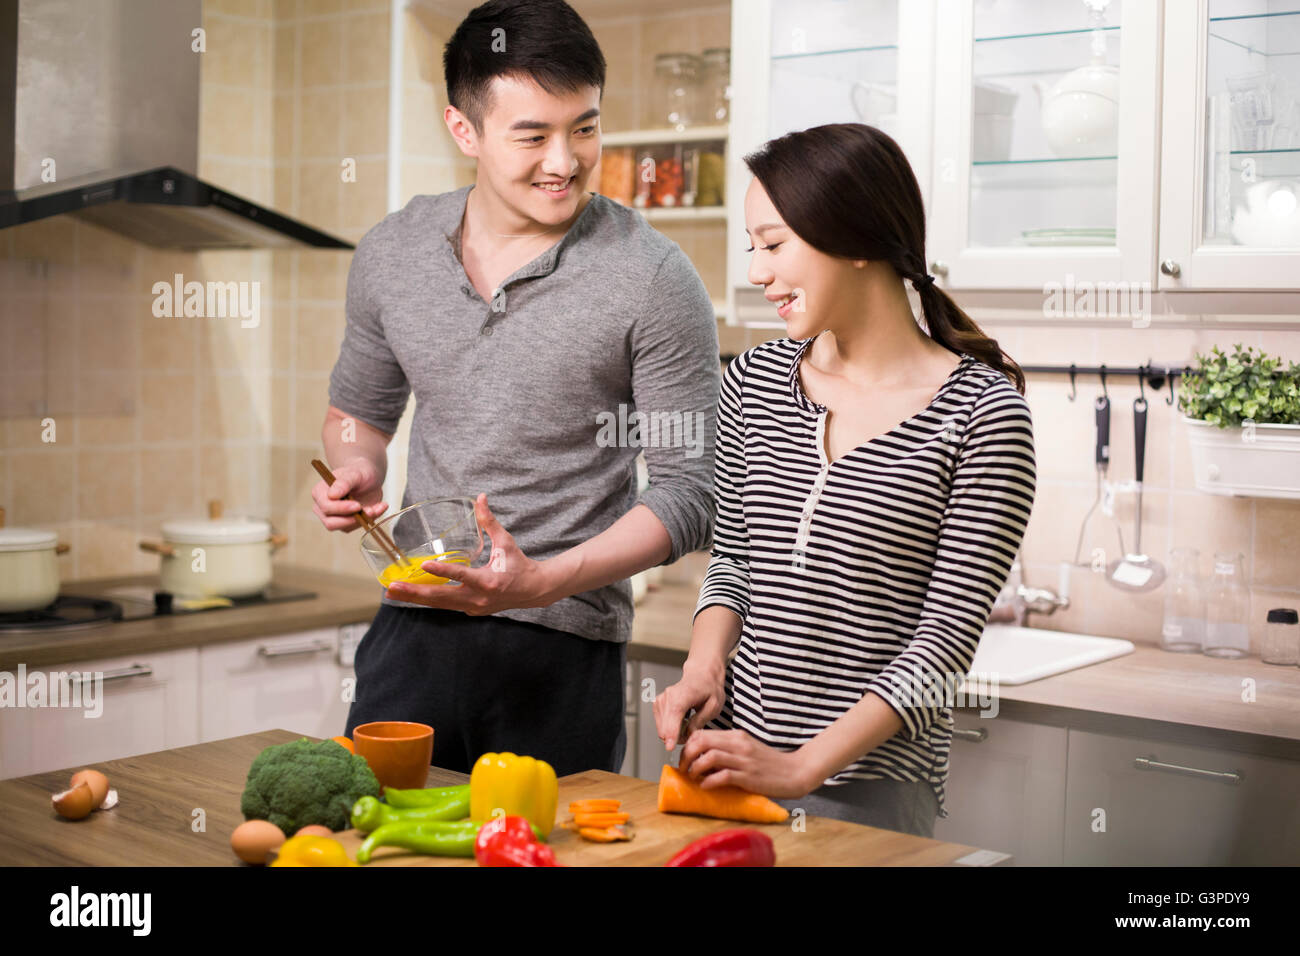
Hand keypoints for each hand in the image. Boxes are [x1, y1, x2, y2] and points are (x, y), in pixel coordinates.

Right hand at [311, 457, 387, 531]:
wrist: (369, 478)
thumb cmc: (359, 472)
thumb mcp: (354, 473)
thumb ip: (344, 482)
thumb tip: (332, 495)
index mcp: (320, 492)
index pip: (326, 507)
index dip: (341, 508)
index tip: (357, 505)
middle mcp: (322, 507)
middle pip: (331, 523)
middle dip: (352, 519)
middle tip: (370, 510)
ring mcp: (333, 518)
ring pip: (345, 528)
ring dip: (363, 520)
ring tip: (376, 507)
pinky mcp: (346, 524)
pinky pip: (357, 527)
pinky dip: (370, 519)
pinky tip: (379, 508)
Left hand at [384, 493, 553, 614]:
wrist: (534, 591)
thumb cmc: (519, 564)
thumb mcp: (505, 542)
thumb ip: (489, 521)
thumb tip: (480, 497)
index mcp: (488, 580)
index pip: (462, 575)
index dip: (443, 571)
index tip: (425, 566)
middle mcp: (478, 598)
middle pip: (441, 598)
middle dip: (415, 592)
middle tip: (392, 587)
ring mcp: (473, 607)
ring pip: (439, 604)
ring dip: (415, 598)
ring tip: (391, 592)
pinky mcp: (471, 610)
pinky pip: (445, 605)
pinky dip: (428, 599)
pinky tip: (410, 593)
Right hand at [653, 658, 725, 750]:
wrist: (701, 676)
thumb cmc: (708, 688)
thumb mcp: (713, 706)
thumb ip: (700, 721)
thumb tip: (688, 735)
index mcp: (683, 694)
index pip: (674, 715)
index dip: (672, 733)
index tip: (670, 747)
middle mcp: (668, 696)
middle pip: (665, 727)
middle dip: (678, 737)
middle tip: (693, 733)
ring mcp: (660, 700)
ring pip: (662, 729)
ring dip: (675, 733)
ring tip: (689, 724)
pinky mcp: (657, 704)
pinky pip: (661, 725)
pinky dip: (671, 728)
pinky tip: (682, 720)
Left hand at [677, 729, 816, 799]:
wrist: (794, 772)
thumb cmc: (769, 763)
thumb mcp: (747, 748)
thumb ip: (728, 748)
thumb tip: (703, 756)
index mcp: (737, 735)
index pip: (703, 733)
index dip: (688, 745)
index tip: (685, 757)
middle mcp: (739, 744)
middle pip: (702, 741)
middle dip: (687, 755)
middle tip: (684, 767)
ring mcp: (744, 760)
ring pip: (710, 757)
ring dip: (696, 768)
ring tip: (693, 777)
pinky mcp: (749, 777)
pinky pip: (722, 776)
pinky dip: (709, 782)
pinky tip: (706, 786)